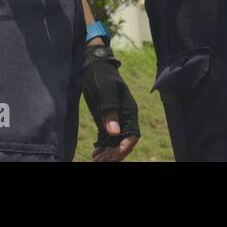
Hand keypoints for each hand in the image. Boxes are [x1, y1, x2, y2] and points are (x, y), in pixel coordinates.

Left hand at [80, 42, 139, 161]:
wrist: (93, 65)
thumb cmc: (100, 76)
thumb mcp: (104, 92)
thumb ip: (109, 111)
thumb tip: (114, 132)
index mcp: (129, 110)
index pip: (132, 136)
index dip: (123, 149)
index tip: (111, 157)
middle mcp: (124, 116)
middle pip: (124, 142)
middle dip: (114, 154)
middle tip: (99, 161)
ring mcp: (116, 118)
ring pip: (115, 142)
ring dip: (108, 153)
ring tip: (95, 159)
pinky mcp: (106, 118)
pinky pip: (107, 137)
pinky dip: (103, 147)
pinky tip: (94, 153)